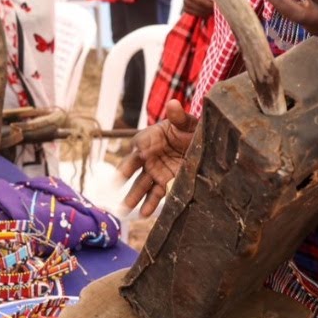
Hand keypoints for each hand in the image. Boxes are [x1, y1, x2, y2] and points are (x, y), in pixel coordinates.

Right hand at [119, 101, 197, 216]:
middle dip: (123, 176)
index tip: (142, 153)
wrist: (204, 143)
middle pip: (133, 166)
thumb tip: (173, 103)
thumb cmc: (190, 129)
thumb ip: (179, 116)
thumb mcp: (187, 122)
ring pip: (142, 184)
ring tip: (125, 209)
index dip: (140, 148)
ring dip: (133, 196)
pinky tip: (143, 214)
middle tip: (114, 185)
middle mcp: (148, 155)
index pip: (139, 143)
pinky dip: (150, 204)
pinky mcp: (165, 182)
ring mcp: (156, 170)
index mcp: (150, 137)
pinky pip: (156, 194)